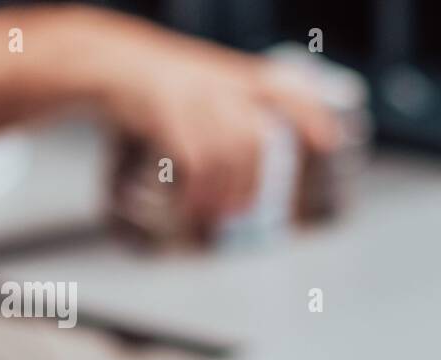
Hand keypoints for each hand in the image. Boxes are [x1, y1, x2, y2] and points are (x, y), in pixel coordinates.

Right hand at [89, 17, 341, 229]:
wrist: (111, 62)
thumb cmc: (164, 84)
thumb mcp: (206, 81)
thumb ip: (236, 109)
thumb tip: (257, 159)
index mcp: (236, 77)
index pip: (285, 92)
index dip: (310, 116)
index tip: (329, 143)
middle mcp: (221, 84)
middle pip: (253, 142)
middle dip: (250, 186)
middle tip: (238, 213)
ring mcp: (195, 96)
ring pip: (226, 156)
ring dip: (222, 196)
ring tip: (212, 215)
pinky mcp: (167, 110)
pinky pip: (194, 161)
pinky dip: (196, 193)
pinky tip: (189, 207)